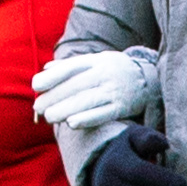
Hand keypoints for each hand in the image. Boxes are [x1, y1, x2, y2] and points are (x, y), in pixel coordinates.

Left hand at [29, 44, 161, 138]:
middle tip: (38, 107)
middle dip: (55, 97)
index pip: (71, 67)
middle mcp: (105, 74)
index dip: (53, 77)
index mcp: (96, 62)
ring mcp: (114, 91)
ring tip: (49, 117)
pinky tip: (72, 124)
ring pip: (87, 101)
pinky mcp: (122, 107)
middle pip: (76, 86)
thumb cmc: (114, 70)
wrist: (150, 79)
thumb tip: (46, 69)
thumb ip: (71, 66)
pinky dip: (88, 119)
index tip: (36, 85)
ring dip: (66, 109)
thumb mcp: (95, 61)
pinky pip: (103, 114)